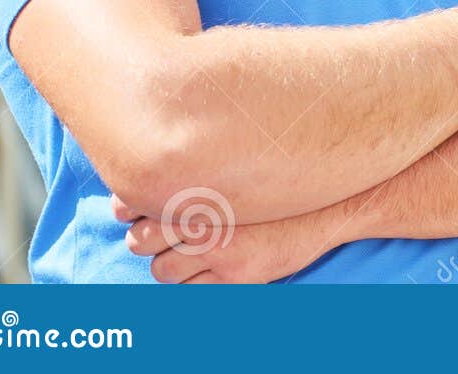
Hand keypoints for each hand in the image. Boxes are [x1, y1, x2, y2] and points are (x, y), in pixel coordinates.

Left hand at [114, 193, 342, 283]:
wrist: (329, 204)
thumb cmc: (281, 181)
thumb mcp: (236, 165)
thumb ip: (196, 171)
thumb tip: (150, 182)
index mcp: (201, 187)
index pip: (138, 204)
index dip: (128, 207)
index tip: (133, 207)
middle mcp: (206, 220)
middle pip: (141, 241)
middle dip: (142, 238)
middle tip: (155, 233)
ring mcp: (221, 252)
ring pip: (163, 271)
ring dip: (166, 263)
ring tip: (183, 252)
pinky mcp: (238, 278)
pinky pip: (193, 292)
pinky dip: (190, 283)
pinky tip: (202, 269)